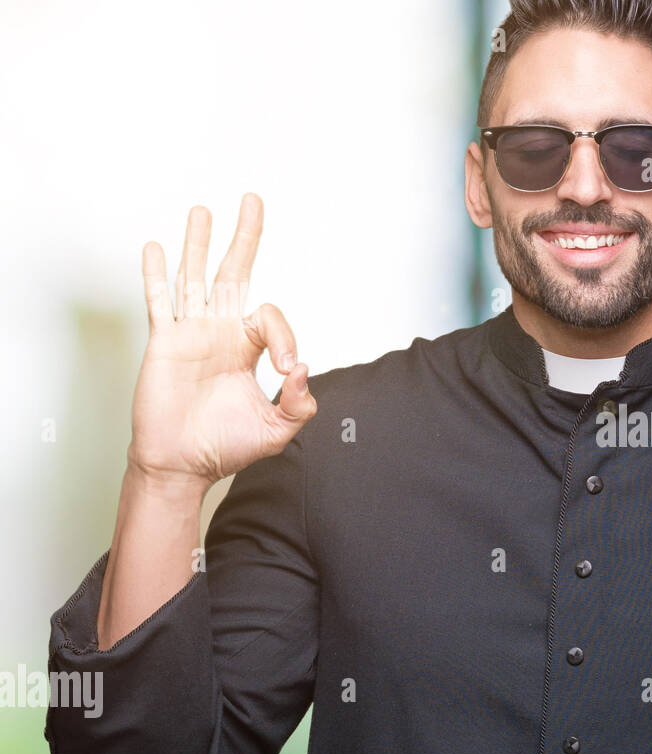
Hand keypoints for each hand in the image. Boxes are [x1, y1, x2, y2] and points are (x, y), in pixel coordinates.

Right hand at [126, 194, 316, 489]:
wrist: (183, 465)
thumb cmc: (226, 447)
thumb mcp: (278, 429)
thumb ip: (300, 403)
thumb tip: (305, 369)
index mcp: (249, 347)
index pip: (271, 317)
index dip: (286, 337)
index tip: (288, 369)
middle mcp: (221, 332)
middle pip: (234, 272)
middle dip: (245, 237)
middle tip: (253, 200)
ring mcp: (191, 333)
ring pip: (195, 277)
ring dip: (199, 243)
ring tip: (203, 210)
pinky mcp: (164, 342)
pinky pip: (160, 301)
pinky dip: (157, 274)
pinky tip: (156, 248)